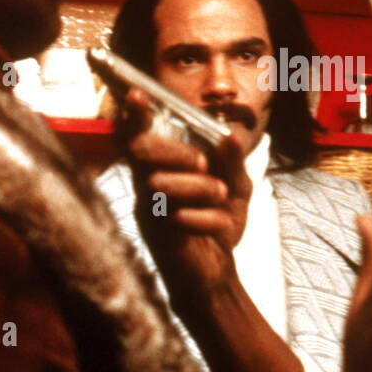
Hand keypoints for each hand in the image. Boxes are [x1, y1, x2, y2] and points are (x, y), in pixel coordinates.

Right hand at [123, 89, 253, 304]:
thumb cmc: (216, 227)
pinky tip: (220, 229)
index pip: (141, 137)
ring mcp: (150, 212)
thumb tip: (229, 136)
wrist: (216, 276)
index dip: (135, 116)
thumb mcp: (236, 189)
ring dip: (198, 187)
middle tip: (201, 162)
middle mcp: (148, 187)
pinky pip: (176, 218)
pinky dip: (207, 220)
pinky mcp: (158, 238)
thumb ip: (232, 163)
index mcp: (163, 170)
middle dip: (172, 151)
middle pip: (139, 152)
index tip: (137, 94)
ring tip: (222, 198)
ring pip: (158, 184)